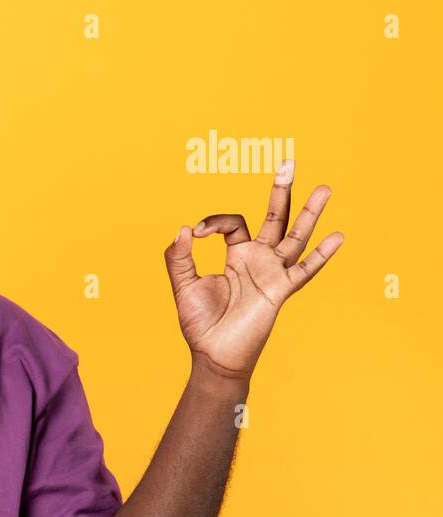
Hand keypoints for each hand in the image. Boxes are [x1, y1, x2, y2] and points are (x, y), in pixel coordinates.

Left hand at [163, 160, 342, 380]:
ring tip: (324, 188)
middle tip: (288, 161)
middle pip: (274, 218)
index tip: (196, 233)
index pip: (234, 223)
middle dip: (281, 191)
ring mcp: (272, 273)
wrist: (213, 355)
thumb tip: (183, 229)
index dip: (214, 221)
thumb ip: (179, 258)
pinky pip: (303, 270)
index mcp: (236, 256)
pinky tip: (337, 236)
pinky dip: (321, 255)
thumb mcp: (183, 286)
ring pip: (295, 237)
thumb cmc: (201, 324)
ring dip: (309, 214)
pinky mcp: (279, 290)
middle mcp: (258, 260)